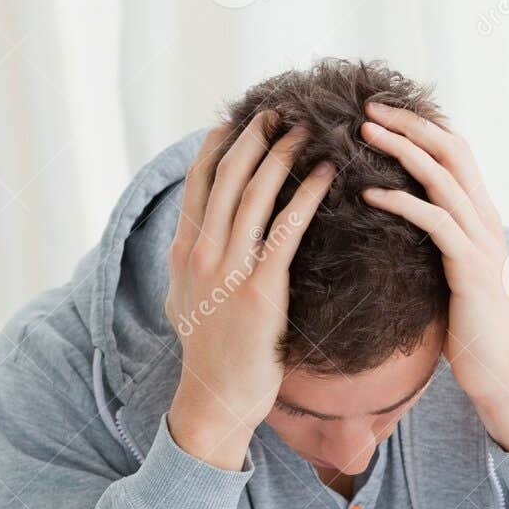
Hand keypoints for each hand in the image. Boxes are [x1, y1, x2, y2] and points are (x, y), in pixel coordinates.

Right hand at [166, 114, 334, 468]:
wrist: (216, 399)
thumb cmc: (211, 354)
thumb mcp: (186, 301)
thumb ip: (192, 264)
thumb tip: (196, 237)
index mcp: (184, 251)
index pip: (198, 183)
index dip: (219, 146)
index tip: (238, 118)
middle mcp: (201, 253)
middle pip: (226, 177)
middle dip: (253, 138)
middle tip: (278, 110)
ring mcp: (227, 269)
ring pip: (254, 195)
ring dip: (281, 156)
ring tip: (306, 129)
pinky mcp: (259, 289)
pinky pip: (285, 229)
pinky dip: (306, 196)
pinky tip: (325, 175)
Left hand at [358, 103, 508, 450]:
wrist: (499, 369)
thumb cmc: (467, 327)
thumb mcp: (446, 272)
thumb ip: (431, 242)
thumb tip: (391, 221)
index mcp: (480, 216)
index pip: (455, 152)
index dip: (421, 126)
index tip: (381, 111)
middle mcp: (486, 219)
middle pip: (452, 150)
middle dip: (410, 124)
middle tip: (368, 108)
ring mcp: (482, 241)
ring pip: (443, 177)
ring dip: (402, 150)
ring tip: (365, 134)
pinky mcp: (470, 267)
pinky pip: (435, 222)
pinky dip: (401, 202)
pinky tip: (369, 195)